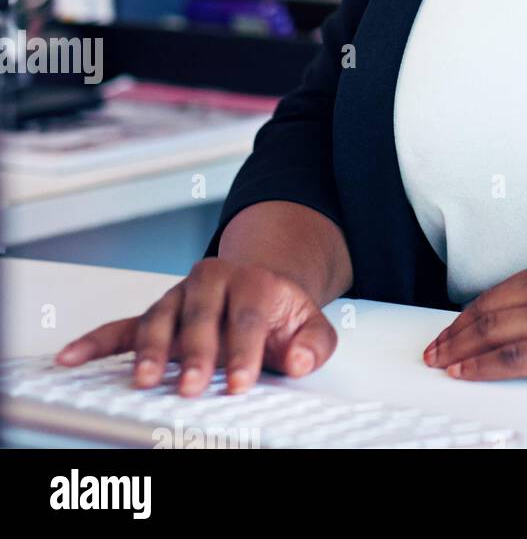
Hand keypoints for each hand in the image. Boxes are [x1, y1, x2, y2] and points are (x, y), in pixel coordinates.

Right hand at [54, 258, 337, 395]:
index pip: (247, 318)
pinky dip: (95, 341)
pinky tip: (72, 357)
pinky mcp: (155, 314)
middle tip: (191, 385)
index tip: (240, 382)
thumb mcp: (310, 323)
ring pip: (160, 318)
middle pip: (201, 316)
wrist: (261, 288)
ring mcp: (180, 297)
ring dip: (150, 349)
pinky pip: (121, 326)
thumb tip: (298, 361)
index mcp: (254, 282)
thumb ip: (313, 343)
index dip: (244, 350)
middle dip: (195, 352)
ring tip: (144, 379)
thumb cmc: (280, 313)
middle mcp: (213, 282)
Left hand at [423, 249, 526, 382]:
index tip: (451, 325)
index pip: (499, 289)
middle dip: (453, 331)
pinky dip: (480, 366)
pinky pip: (511, 359)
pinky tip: (465, 372)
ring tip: (441, 361)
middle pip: (488, 309)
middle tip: (434, 347)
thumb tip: (525, 315)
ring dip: (459, 348)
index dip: (468, 311)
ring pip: (493, 333)